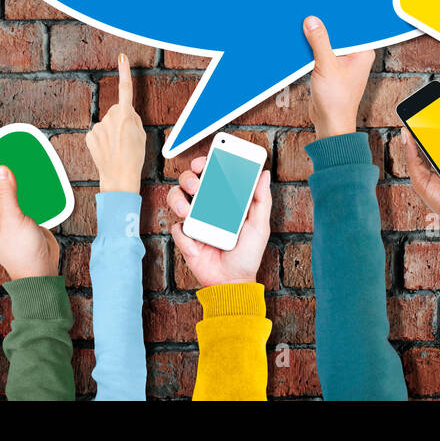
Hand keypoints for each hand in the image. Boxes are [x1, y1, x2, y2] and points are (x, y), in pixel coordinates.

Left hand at [0, 166, 60, 280]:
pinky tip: (27, 178)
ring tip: (13, 161)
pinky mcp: (20, 219)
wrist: (42, 271)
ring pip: (5, 195)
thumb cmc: (21, 254)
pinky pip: (19, 200)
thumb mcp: (12, 220)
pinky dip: (23, 192)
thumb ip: (6, 194)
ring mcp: (5, 220)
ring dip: (10, 184)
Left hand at [86, 54, 146, 193]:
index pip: (126, 89)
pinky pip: (98, 132)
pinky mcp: (89, 135)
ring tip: (117, 147)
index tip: (122, 57)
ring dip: (111, 131)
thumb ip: (133, 119)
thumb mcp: (142, 135)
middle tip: (127, 138)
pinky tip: (107, 150)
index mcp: (126, 115)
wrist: (119, 177)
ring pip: (107, 123)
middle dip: (121, 120)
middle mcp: (110, 117)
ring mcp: (98, 126)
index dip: (124, 71)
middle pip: (116, 111)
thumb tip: (125, 114)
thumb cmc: (134, 157)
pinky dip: (102, 139)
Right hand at [169, 157, 271, 285]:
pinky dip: (185, 235)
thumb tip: (264, 174)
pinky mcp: (184, 239)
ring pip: (175, 199)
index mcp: (223, 199)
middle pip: (188, 181)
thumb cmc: (247, 253)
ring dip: (178, 200)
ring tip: (188, 210)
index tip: (207, 159)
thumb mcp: (259, 225)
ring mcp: (193, 221)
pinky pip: (177, 229)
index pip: (211, 174)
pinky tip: (197, 244)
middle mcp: (205, 206)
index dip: (205, 162)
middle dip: (189, 177)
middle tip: (197, 184)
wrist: (233, 282)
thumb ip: (261, 199)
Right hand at [304, 16, 374, 137]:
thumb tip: (312, 21)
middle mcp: (355, 55)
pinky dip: (313, 48)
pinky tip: (302, 41)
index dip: (338, 16)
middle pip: (339, 33)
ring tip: (304, 24)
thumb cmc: (337, 101)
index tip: (324, 3)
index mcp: (363, 52)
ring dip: (317, 37)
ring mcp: (343, 62)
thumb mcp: (326, 67)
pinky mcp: (331, 68)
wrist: (330, 124)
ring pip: (329, 42)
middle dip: (325, 26)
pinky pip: (321, 52)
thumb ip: (319, 42)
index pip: (351, 26)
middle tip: (310, 12)